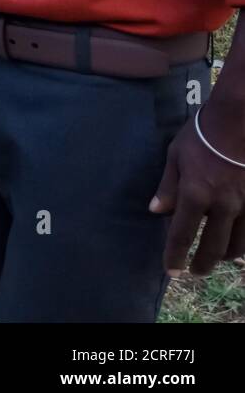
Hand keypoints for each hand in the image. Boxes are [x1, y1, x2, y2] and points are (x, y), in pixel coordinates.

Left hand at [150, 98, 244, 275]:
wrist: (238, 121)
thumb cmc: (201, 135)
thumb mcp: (175, 156)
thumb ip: (167, 187)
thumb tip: (156, 211)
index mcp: (195, 195)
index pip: (181, 235)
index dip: (175, 256)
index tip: (171, 271)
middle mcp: (222, 206)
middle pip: (213, 247)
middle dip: (202, 264)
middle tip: (194, 272)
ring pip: (239, 245)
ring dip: (226, 256)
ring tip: (216, 258)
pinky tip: (239, 244)